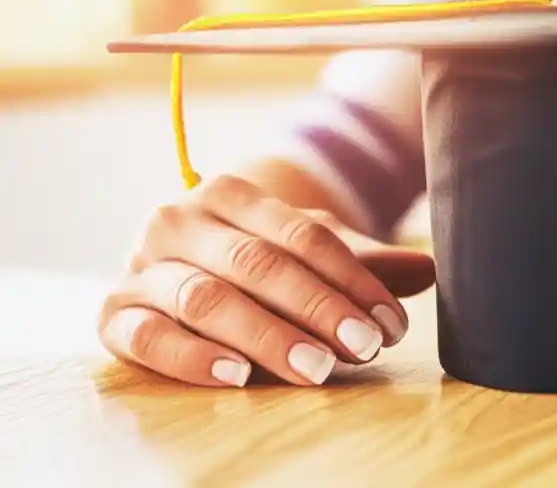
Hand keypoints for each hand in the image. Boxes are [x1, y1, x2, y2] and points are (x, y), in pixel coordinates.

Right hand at [99, 175, 435, 386]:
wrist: (180, 267)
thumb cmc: (256, 260)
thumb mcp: (310, 252)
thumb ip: (365, 262)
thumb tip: (428, 270)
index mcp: (231, 193)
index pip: (301, 234)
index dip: (352, 279)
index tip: (392, 323)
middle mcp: (178, 220)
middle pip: (257, 264)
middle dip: (318, 308)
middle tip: (365, 346)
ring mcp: (141, 266)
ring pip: (207, 300)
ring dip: (268, 336)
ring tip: (319, 367)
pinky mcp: (115, 314)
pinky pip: (148, 338)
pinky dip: (193, 358)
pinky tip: (239, 377)